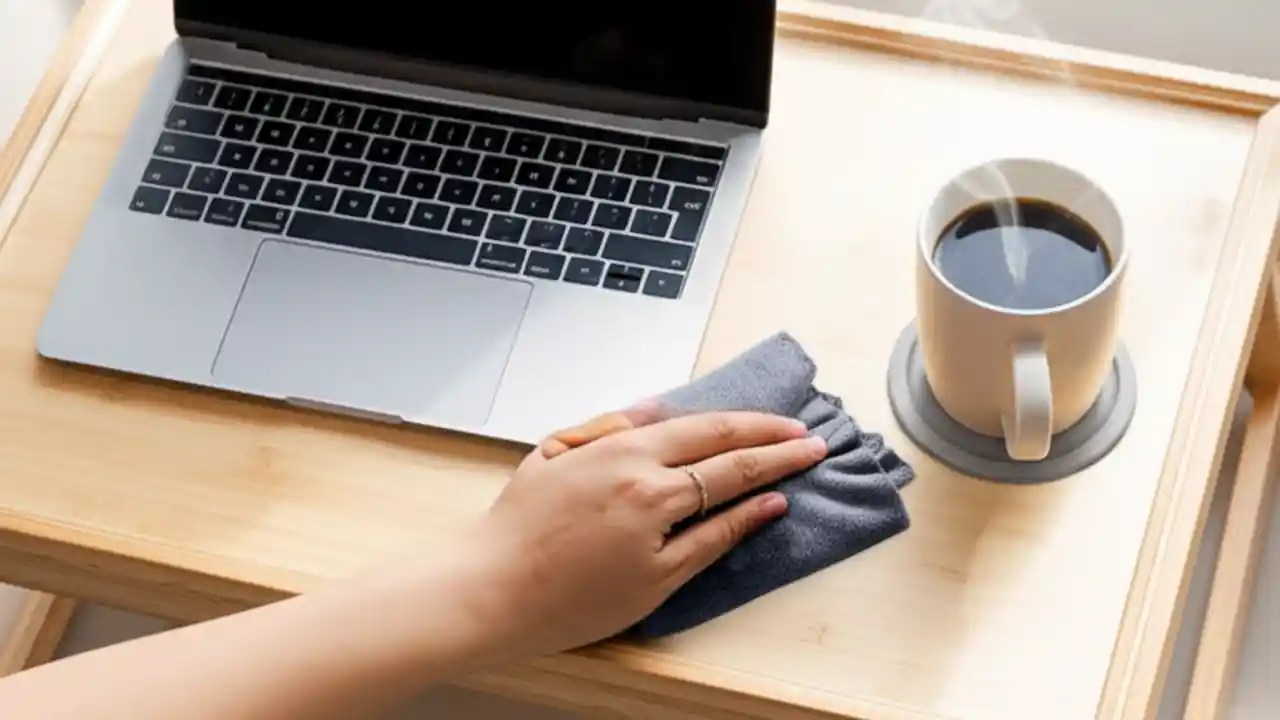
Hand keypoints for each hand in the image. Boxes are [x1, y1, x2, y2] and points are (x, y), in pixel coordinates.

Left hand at [468, 410, 825, 657]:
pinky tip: (663, 410)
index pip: (736, 466)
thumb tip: (766, 504)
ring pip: (666, 419)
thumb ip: (716, 535)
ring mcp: (591, 446)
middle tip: (796, 426)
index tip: (813, 447)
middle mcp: (627, 456)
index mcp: (657, 492)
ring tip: (745, 418)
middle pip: (709, 429)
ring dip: (712, 417)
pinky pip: (618, 421)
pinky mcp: (561, 448)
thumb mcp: (657, 582)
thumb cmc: (568, 602)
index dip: (781, 456)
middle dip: (759, 426)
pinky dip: (652, 416)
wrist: (484, 591)